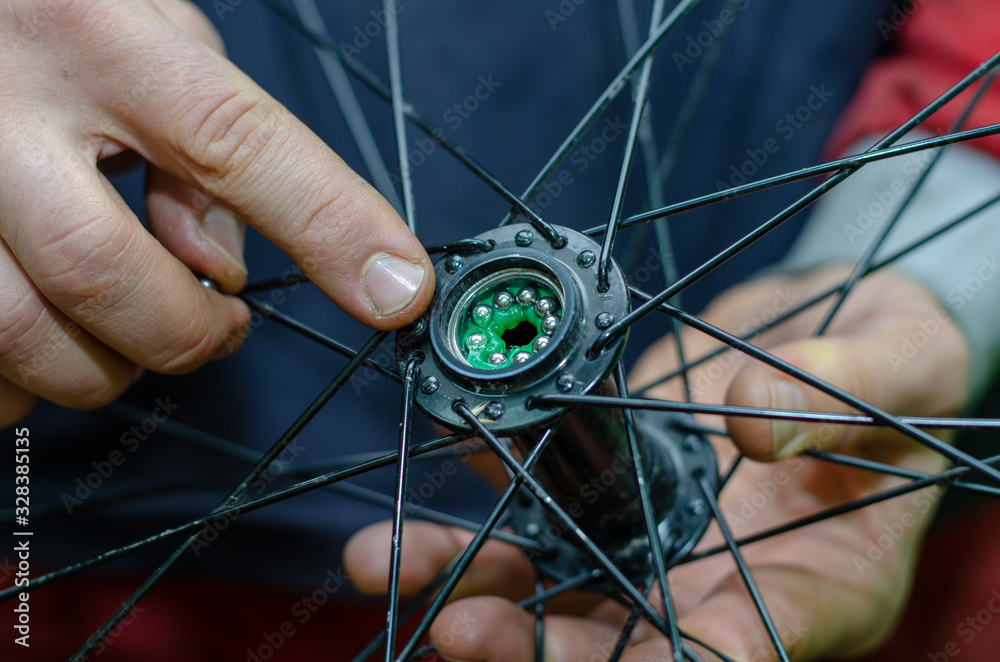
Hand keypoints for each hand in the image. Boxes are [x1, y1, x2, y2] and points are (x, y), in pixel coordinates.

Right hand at [0, 0, 432, 426]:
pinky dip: (22, 381)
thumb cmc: (48, 12)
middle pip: (109, 273)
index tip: (396, 292)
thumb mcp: (142, 25)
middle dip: (188, 334)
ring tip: (125, 333)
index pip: (233, 141)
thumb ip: (204, 127)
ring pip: (23, 335)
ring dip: (102, 367)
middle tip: (220, 329)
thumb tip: (226, 259)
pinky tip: (43, 333)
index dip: (328, 227)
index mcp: (93, 38)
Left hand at [344, 266, 968, 660]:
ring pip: (552, 582)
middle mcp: (711, 582)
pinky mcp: (606, 471)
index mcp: (809, 592)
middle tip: (462, 635)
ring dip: (469, 584)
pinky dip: (472, 494)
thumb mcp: (899, 370)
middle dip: (533, 649)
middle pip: (615, 642)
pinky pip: (532, 492)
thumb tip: (751, 421)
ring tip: (390, 571)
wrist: (845, 330)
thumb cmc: (900, 368)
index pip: (735, 657)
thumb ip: (830, 399)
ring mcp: (649, 531)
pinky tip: (409, 496)